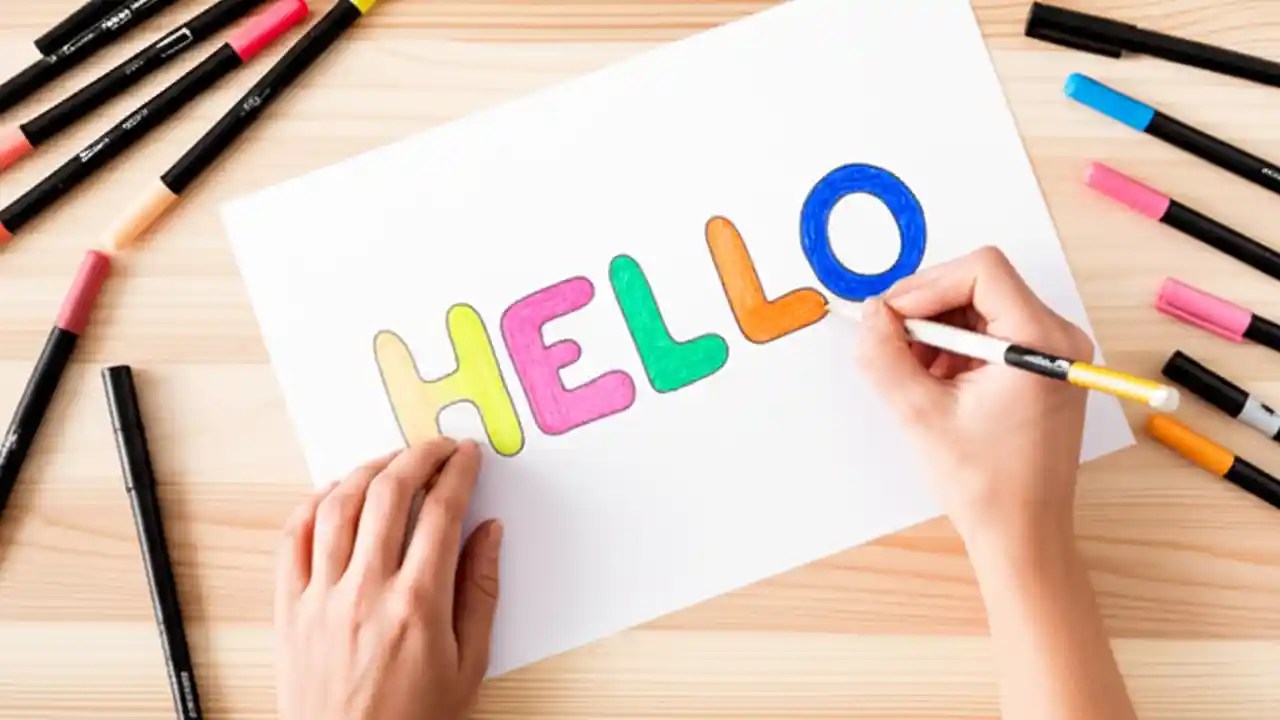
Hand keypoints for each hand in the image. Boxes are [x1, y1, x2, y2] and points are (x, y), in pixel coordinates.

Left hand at [275, 438, 502, 719]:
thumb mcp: (469, 665)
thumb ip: (480, 592)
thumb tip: (489, 534)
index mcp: (417, 606)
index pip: (441, 512)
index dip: (458, 472)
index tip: (468, 456)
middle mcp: (365, 592)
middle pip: (389, 493)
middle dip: (418, 456)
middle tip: (436, 447)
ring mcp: (321, 597)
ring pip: (338, 504)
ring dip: (368, 470)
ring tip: (391, 463)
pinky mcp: (290, 607)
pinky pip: (293, 536)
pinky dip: (314, 503)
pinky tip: (337, 494)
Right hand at [855, 247, 1092, 550]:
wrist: (1022, 534)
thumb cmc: (985, 484)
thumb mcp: (920, 415)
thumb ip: (885, 356)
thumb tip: (871, 313)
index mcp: (1040, 342)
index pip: (982, 271)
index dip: (927, 285)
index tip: (891, 317)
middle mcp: (1056, 338)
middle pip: (980, 284)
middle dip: (927, 308)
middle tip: (889, 341)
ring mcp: (1051, 353)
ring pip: (979, 308)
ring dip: (936, 331)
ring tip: (911, 373)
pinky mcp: (1040, 369)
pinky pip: (988, 334)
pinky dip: (952, 349)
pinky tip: (932, 383)